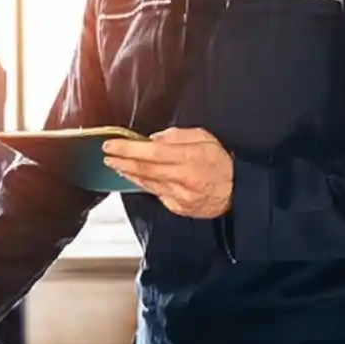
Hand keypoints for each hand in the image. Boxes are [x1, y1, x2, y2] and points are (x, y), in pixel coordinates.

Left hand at [102, 127, 233, 217]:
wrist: (238, 191)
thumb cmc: (220, 162)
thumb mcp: (204, 138)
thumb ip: (177, 136)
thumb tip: (153, 139)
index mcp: (189, 158)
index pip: (150, 152)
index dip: (127, 149)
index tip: (111, 145)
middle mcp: (182, 178)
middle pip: (144, 169)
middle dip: (121, 161)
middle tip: (107, 155)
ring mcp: (179, 195)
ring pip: (146, 183)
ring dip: (128, 173)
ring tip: (117, 164)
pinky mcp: (178, 207)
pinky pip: (156, 194)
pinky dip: (144, 184)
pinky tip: (135, 177)